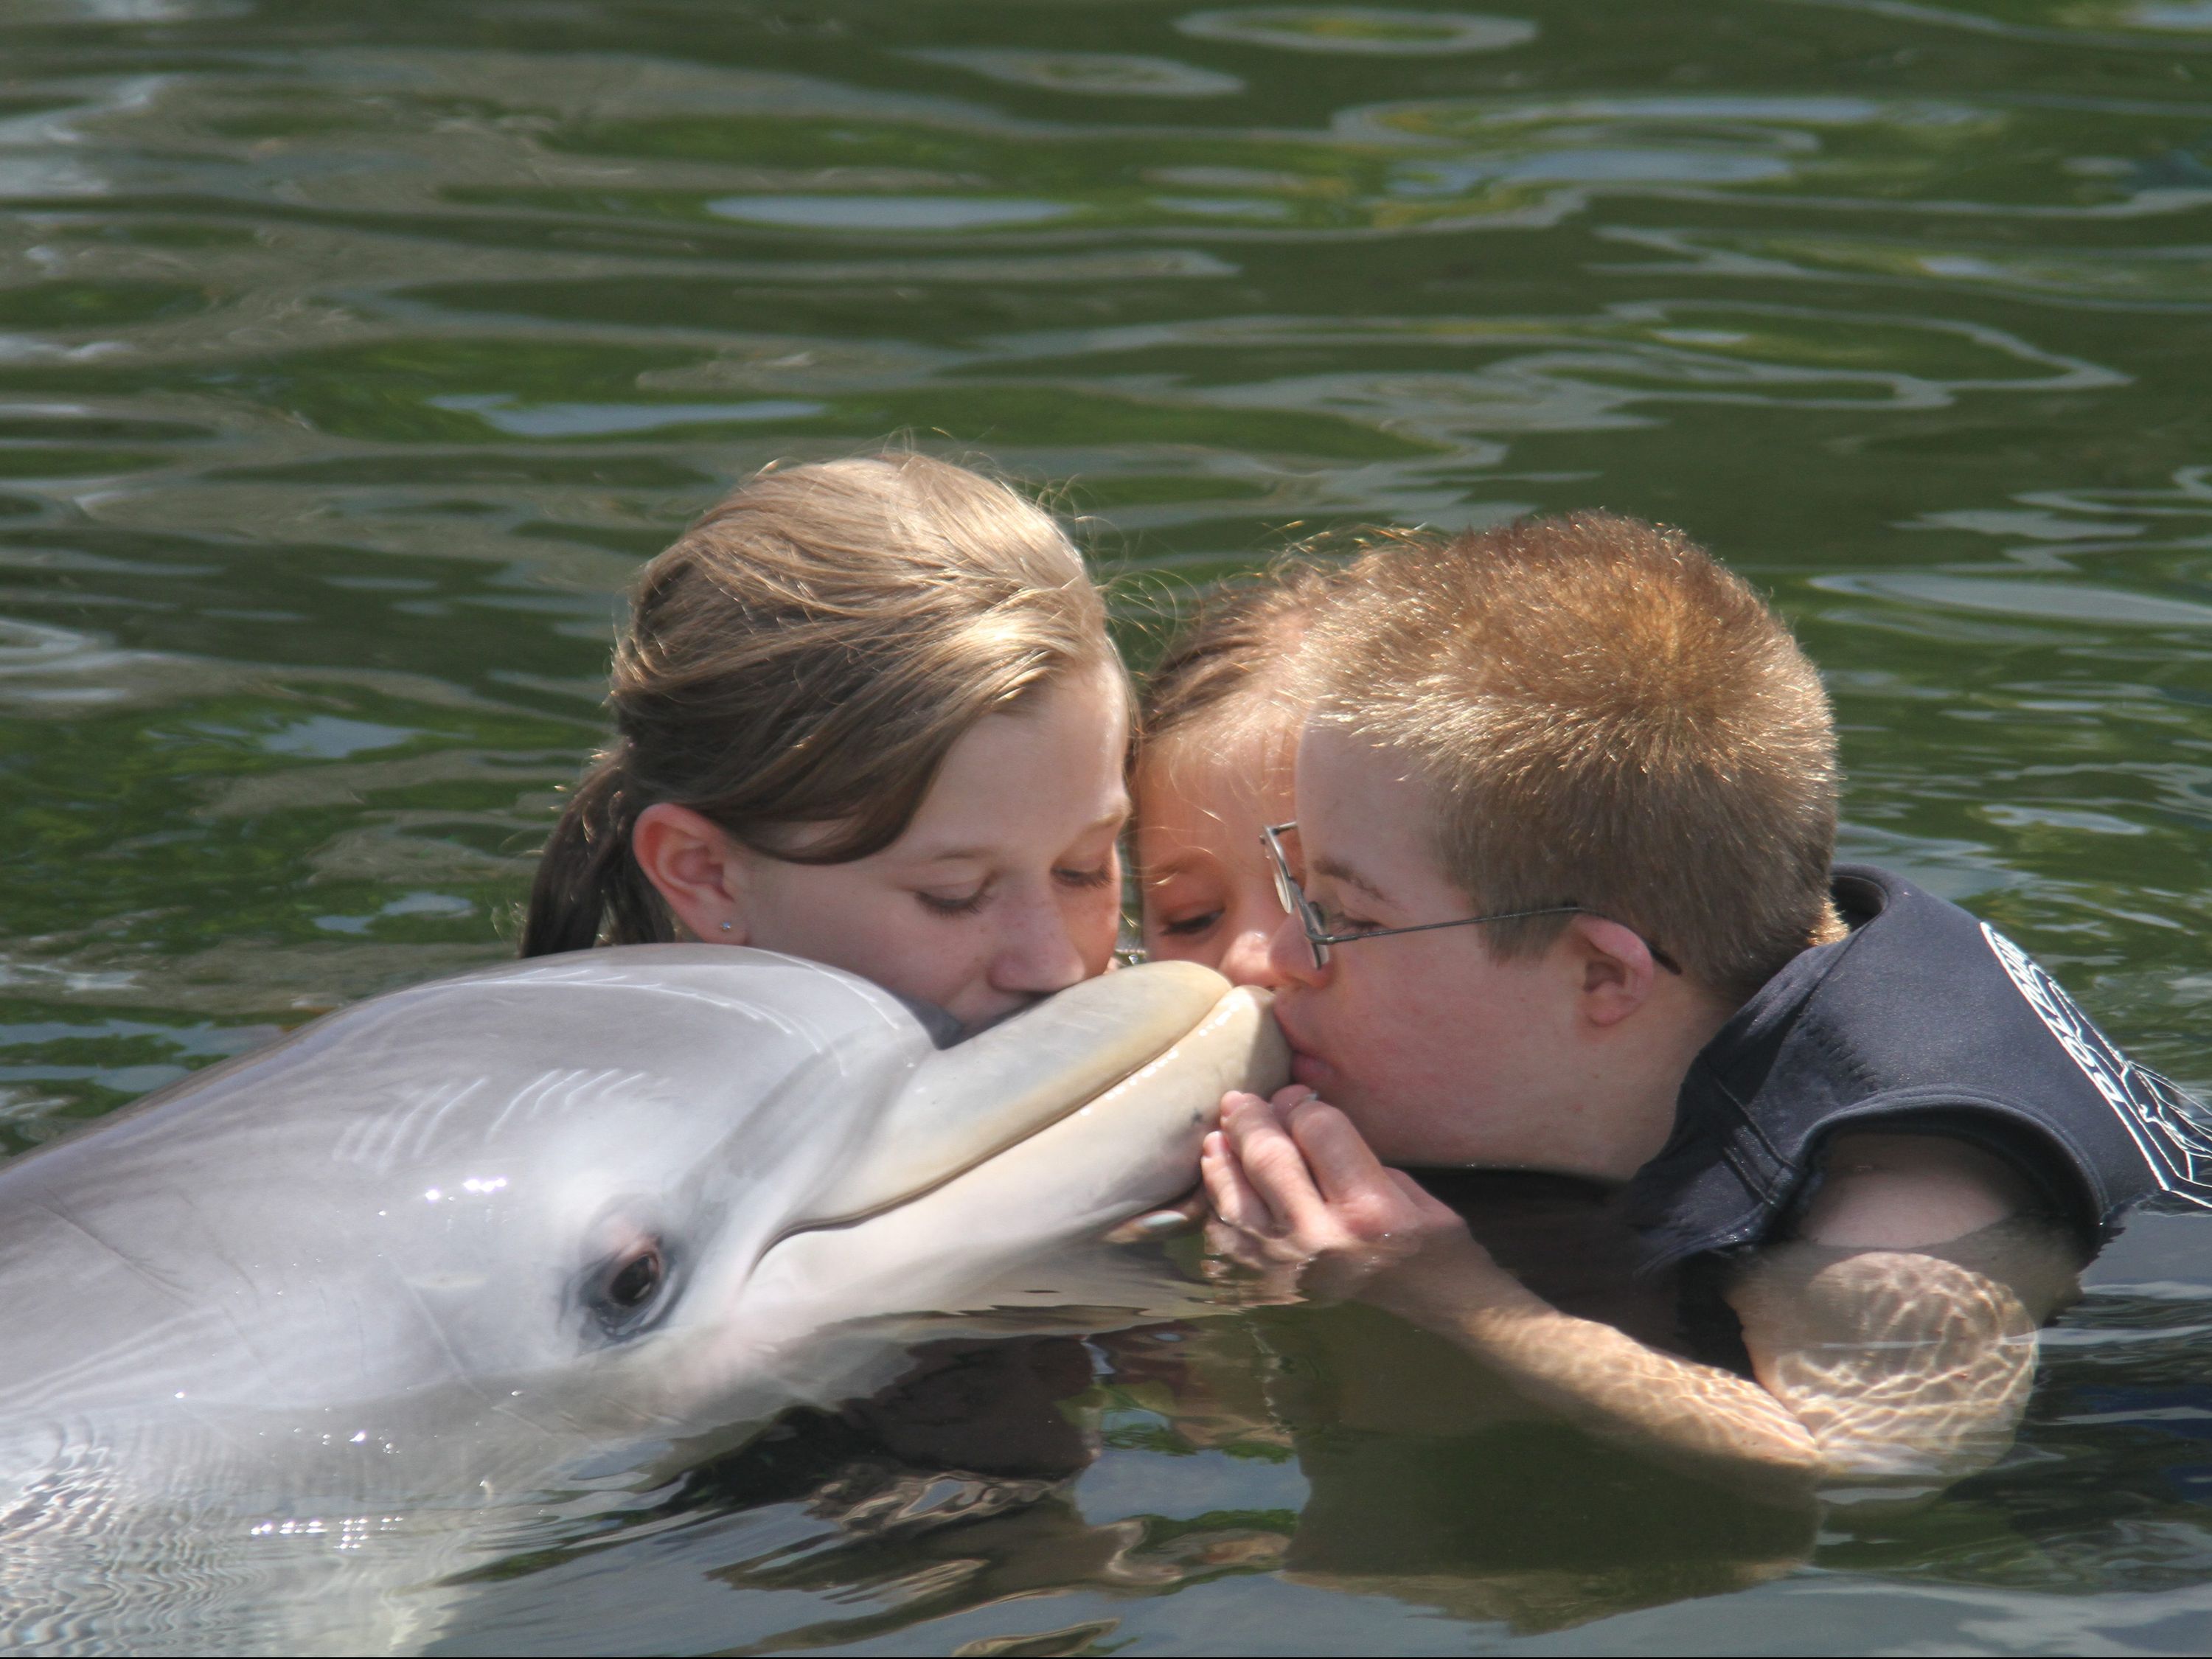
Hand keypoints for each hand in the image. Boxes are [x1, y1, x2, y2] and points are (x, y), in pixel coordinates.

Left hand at [1199, 1086, 1489, 1303]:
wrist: (1436, 1303)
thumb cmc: (1427, 1236)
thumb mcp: (1404, 1182)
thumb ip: (1346, 1148)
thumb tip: (1290, 1106)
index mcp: (1369, 1208)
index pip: (1317, 1131)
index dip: (1301, 1104)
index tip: (1296, 1097)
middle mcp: (1323, 1237)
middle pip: (1268, 1159)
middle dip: (1249, 1120)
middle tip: (1239, 1101)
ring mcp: (1291, 1266)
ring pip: (1235, 1201)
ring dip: (1221, 1162)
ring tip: (1219, 1136)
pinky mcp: (1273, 1285)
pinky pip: (1229, 1239)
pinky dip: (1219, 1208)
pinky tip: (1222, 1184)